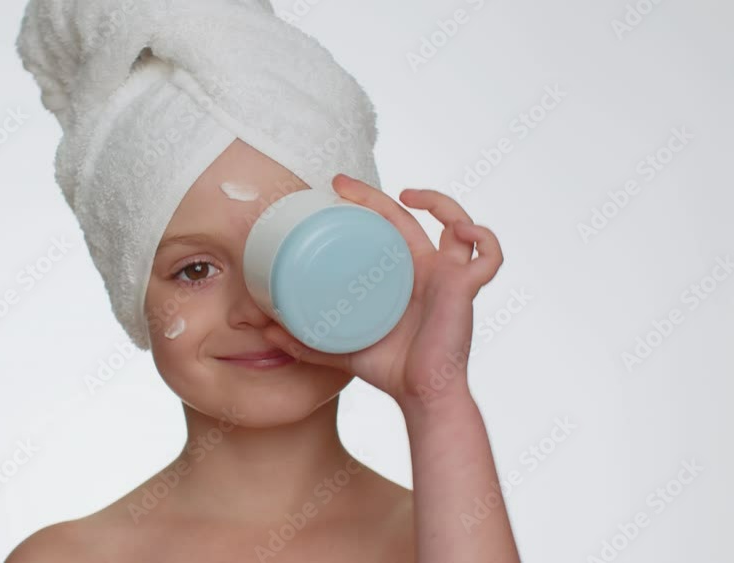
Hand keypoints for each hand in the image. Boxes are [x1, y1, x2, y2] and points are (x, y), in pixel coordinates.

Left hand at [261, 174, 503, 408]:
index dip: (368, 202)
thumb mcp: (339, 348)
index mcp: (404, 273)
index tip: (336, 187)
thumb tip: (264, 330)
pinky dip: (483, 239)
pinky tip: (461, 232)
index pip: (388, 225)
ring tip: (412, 197)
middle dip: (380, 195)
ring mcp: (451, 276)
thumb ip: (305, 341)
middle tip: (343, 184)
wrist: (419, 396)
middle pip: (415, 216)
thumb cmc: (389, 370)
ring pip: (461, 223)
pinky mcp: (467, 288)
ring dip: (443, 203)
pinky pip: (490, 257)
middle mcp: (429, 268)